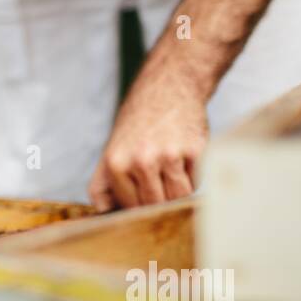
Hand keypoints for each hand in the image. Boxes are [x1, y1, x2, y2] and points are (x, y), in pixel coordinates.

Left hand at [89, 64, 206, 210]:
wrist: (169, 86)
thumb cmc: (138, 123)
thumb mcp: (111, 149)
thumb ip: (102, 185)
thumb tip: (104, 215)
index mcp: (116, 163)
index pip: (131, 208)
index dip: (140, 205)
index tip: (144, 195)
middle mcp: (142, 160)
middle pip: (156, 206)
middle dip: (160, 199)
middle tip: (160, 179)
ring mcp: (170, 155)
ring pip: (179, 197)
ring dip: (179, 189)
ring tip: (171, 165)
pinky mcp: (196, 150)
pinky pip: (198, 181)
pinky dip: (194, 174)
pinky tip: (184, 154)